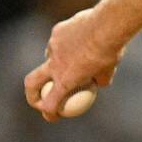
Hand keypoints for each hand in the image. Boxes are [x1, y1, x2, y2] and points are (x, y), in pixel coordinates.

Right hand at [23, 7, 124, 121]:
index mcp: (66, 80)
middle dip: (31, 94)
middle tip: (37, 98)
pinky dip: (66, 43)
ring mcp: (53, 47)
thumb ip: (100, 79)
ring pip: (49, 57)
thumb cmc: (110, 51)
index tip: (52, 115)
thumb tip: (99, 83)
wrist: (107, 26)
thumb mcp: (109, 70)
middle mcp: (54, 64)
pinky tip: (80, 37)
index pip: (50, 103)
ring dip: (56, 62)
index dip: (48, 112)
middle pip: (32, 83)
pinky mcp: (56, 32)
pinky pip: (59, 40)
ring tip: (74, 57)